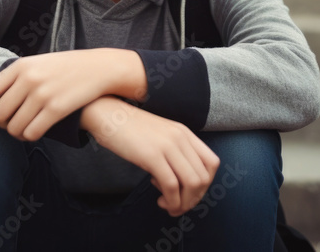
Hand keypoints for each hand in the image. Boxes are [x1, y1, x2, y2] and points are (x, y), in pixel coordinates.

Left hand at [0, 48, 145, 141]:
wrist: (99, 68)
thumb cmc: (66, 67)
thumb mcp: (38, 63)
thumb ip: (17, 76)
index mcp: (20, 66)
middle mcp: (28, 79)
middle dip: (1, 125)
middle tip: (9, 125)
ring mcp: (42, 94)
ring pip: (14, 127)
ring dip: (16, 133)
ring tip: (23, 131)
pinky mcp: (56, 109)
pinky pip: (32, 132)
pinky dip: (30, 137)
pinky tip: (34, 133)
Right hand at [80, 97, 219, 216]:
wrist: (107, 114)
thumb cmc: (129, 129)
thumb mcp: (160, 135)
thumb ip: (174, 152)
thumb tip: (180, 181)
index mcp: (185, 133)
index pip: (212, 164)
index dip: (205, 184)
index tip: (190, 193)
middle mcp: (181, 138)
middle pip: (204, 177)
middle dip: (194, 199)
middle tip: (178, 204)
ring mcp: (168, 146)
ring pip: (192, 184)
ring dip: (184, 203)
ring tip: (169, 205)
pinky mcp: (152, 155)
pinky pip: (172, 186)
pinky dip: (171, 201)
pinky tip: (161, 200)